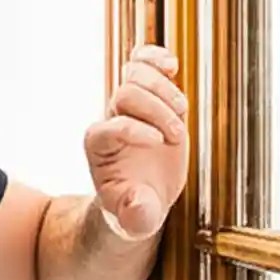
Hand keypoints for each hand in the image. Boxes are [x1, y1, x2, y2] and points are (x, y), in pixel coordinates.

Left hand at [86, 45, 188, 240]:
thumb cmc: (135, 208)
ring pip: (136, 73)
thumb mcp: (137, 221)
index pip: (112, 125)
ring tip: (180, 113)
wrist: (145, 197)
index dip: (137, 130)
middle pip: (126, 93)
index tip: (160, 145)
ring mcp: (129, 106)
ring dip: (164, 90)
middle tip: (175, 138)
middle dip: (156, 112)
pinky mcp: (149, 97)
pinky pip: (143, 63)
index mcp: (99, 146)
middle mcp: (110, 120)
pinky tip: (171, 66)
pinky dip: (156, 58)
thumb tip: (140, 208)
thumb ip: (137, 218)